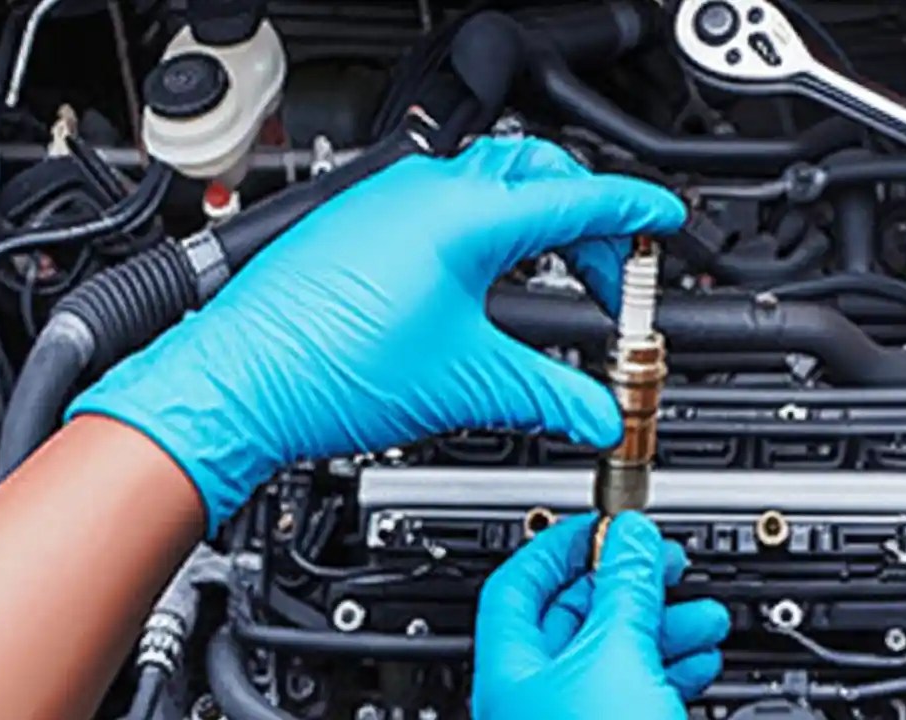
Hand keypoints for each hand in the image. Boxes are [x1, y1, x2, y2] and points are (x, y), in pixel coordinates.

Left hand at [67, 138, 685, 533]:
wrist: (239, 382)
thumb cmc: (331, 370)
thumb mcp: (468, 383)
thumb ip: (551, 395)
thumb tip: (599, 414)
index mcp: (465, 216)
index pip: (577, 198)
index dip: (634, 210)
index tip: (665, 218)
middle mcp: (427, 192)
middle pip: (540, 174)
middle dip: (588, 216)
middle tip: (613, 269)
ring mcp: (389, 200)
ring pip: (491, 181)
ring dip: (537, 218)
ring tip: (556, 271)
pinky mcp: (363, 221)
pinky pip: (447, 200)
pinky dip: (490, 226)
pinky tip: (490, 273)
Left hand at [474, 513, 728, 719]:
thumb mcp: (618, 656)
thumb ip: (625, 588)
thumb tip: (630, 536)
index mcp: (511, 673)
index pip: (518, 585)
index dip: (561, 545)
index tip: (603, 524)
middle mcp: (536, 698)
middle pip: (576, 617)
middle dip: (629, 584)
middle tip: (664, 562)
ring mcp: (575, 719)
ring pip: (616, 656)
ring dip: (663, 626)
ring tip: (703, 612)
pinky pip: (640, 690)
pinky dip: (672, 667)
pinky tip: (700, 655)